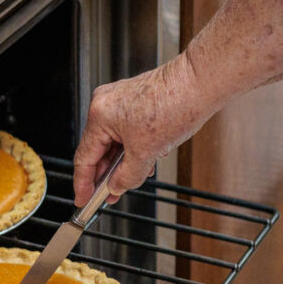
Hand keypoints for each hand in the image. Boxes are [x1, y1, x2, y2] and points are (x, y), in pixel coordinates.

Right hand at [72, 53, 219, 207]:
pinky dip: (133, 149)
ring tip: (135, 176)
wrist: (200, 84)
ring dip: (124, 163)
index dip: (83, 184)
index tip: (83, 200)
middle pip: (98, 150)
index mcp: (100, 115)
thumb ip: (126, 176)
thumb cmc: (175, 104)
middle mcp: (105, 104)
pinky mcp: (133, 102)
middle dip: (107, 175)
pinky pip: (125, 133)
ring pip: (114, 143)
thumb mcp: (146, 153)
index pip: (84, 158)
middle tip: (109, 195)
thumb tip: (116, 187)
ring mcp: (118, 101)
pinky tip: (146, 159)